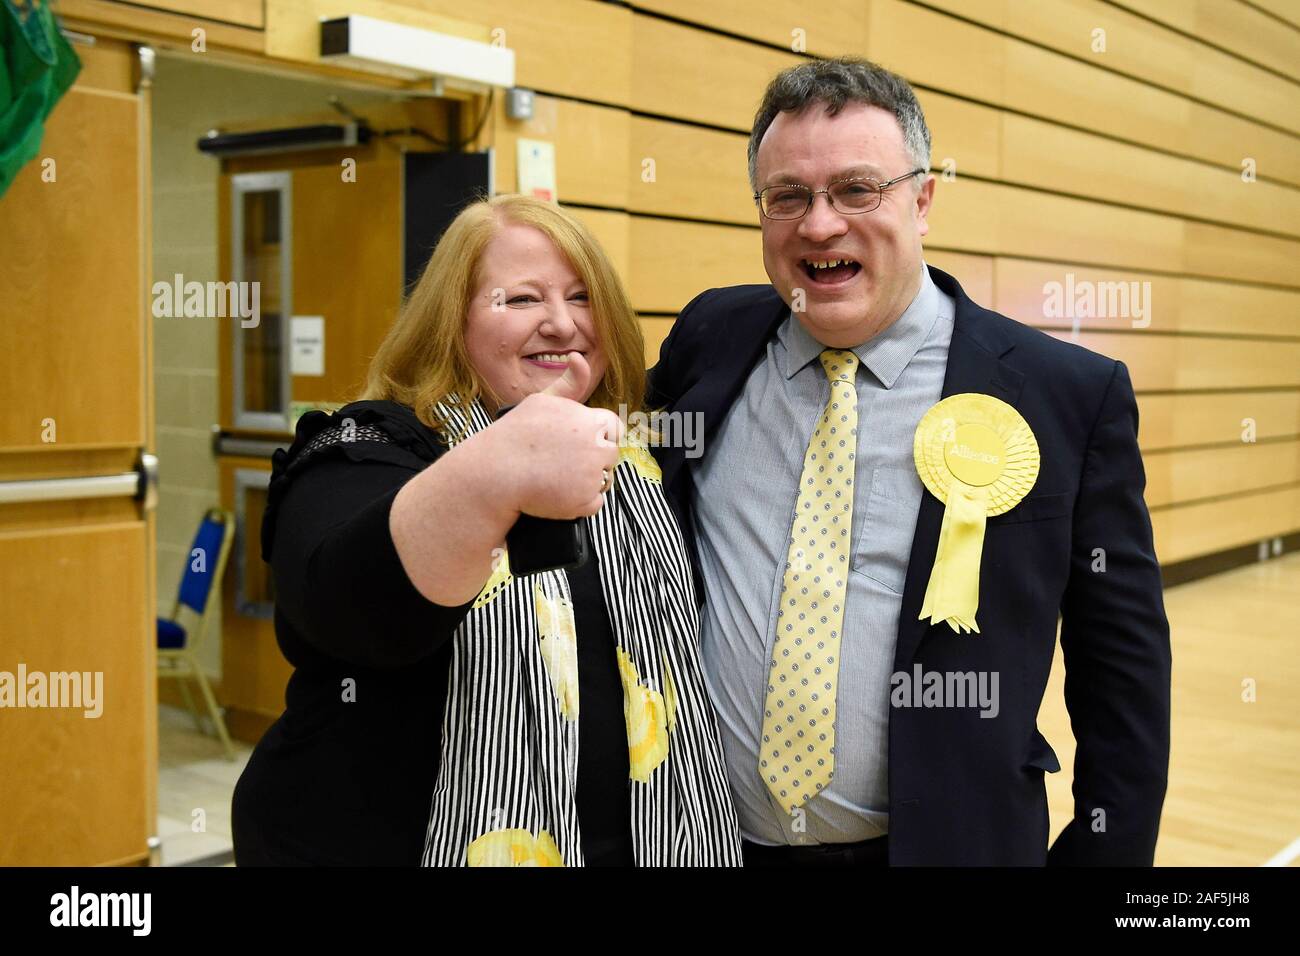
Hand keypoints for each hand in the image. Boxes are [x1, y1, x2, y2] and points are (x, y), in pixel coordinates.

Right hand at [486, 353, 623, 518]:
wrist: (495, 472)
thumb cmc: (516, 435)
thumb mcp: (542, 401)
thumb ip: (569, 383)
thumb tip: (578, 357)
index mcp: (589, 421)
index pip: (613, 427)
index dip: (597, 435)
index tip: (578, 442)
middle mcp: (596, 447)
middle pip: (610, 454)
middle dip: (593, 458)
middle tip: (563, 461)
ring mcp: (592, 476)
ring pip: (604, 479)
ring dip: (588, 480)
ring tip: (559, 476)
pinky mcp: (585, 501)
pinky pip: (595, 503)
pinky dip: (580, 502)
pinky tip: (558, 493)